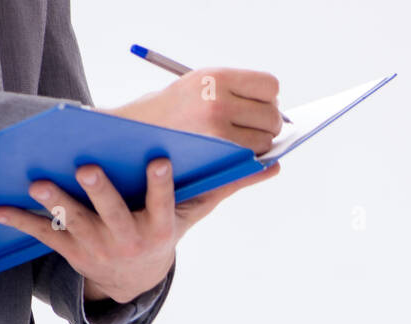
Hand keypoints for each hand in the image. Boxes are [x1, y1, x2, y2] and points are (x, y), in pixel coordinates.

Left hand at [0, 157, 278, 303]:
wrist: (134, 284)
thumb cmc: (164, 234)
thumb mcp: (195, 216)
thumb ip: (226, 188)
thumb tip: (273, 165)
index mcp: (159, 229)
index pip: (162, 204)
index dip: (159, 184)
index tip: (157, 160)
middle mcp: (128, 240)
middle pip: (112, 213)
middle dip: (99, 191)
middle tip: (87, 168)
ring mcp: (98, 247)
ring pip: (74, 222)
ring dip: (55, 203)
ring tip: (39, 183)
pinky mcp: (71, 251)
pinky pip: (43, 235)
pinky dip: (19, 222)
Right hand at [104, 68, 283, 154]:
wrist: (135, 132)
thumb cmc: (171, 110)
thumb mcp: (201, 84)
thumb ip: (235, 90)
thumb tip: (275, 106)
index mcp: (217, 76)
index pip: (270, 87)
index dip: (267, 98)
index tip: (256, 106)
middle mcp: (218, 101)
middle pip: (272, 116)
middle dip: (266, 124)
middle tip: (249, 127)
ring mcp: (217, 130)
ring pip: (266, 141)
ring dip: (258, 144)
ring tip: (235, 141)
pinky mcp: (215, 155)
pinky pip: (252, 159)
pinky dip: (249, 159)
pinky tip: (233, 154)